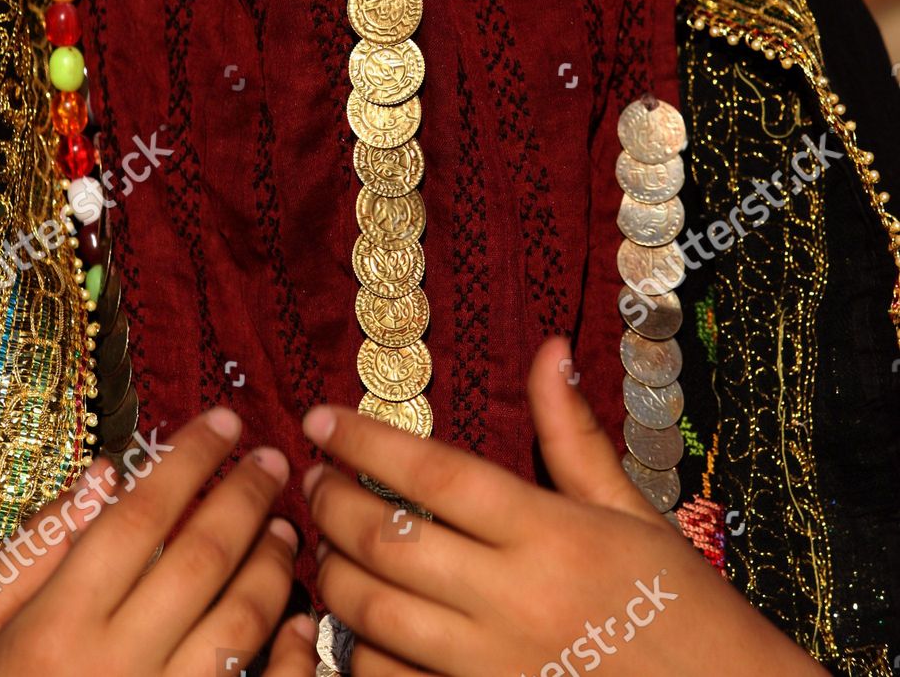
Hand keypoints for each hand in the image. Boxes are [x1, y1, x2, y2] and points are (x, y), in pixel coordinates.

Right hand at [0, 407, 316, 676]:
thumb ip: (31, 552)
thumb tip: (104, 476)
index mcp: (56, 627)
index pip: (140, 515)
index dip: (189, 460)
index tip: (224, 423)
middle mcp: (116, 668)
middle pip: (202, 558)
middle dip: (246, 496)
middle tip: (272, 461)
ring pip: (241, 623)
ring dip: (273, 565)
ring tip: (283, 529)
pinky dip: (289, 656)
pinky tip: (297, 618)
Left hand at [301, 338, 827, 676]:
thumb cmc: (683, 606)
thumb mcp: (632, 512)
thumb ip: (575, 436)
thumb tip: (549, 349)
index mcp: (549, 532)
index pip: (433, 473)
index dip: (364, 441)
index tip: (320, 418)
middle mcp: (512, 597)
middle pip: (387, 542)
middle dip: (330, 502)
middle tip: (309, 475)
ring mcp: (491, 667)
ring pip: (375, 617)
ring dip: (331, 574)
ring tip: (320, 541)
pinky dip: (360, 653)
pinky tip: (352, 624)